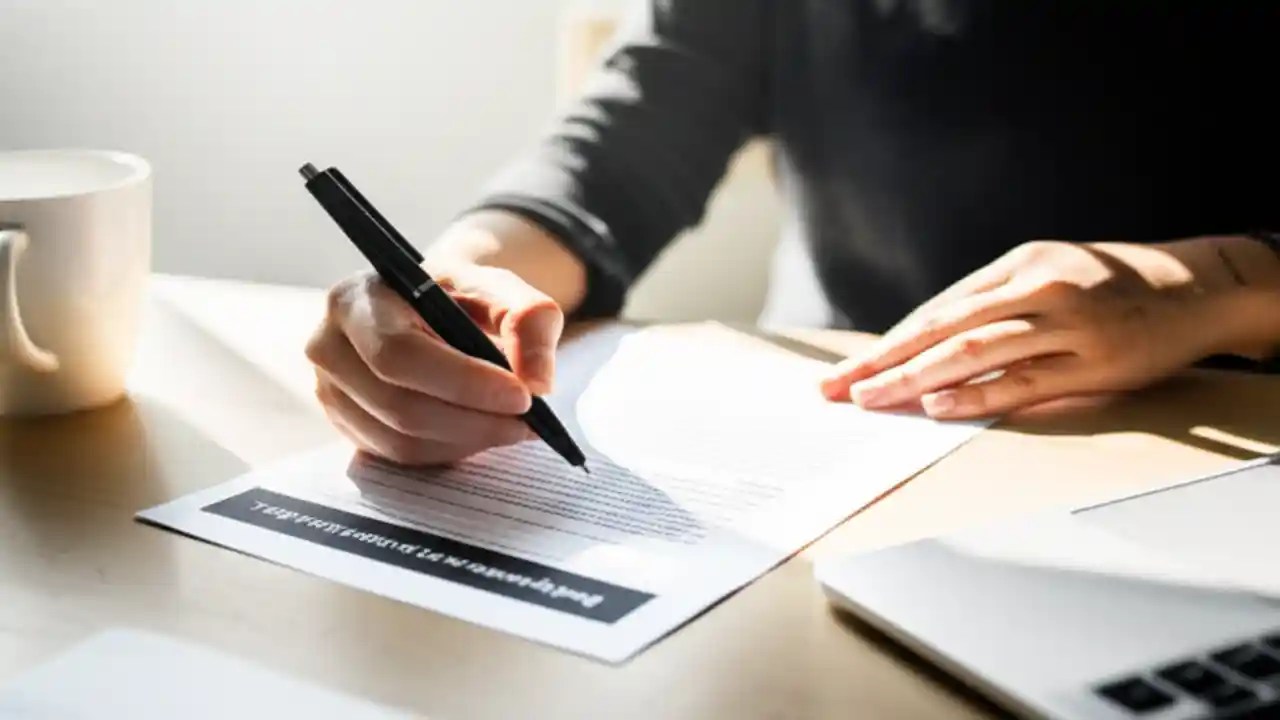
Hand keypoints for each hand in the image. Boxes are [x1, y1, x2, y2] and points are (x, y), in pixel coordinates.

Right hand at [306, 263, 562, 464]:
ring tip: (513, 426)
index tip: (522, 396)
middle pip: (400, 407)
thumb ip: (529, 318)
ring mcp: (330, 393)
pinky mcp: (346, 427)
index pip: (400, 354)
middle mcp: (328, 347)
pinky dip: (449, 450)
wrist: (425, 305)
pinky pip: (400, 457)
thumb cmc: (458, 295)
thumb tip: (538, 382)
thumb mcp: (500, 287)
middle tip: (527, 421)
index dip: (464, 382)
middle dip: (474, 420)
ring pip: (402, 440)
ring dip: (468, 440)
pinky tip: (480, 431)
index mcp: (356, 300)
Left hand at [820, 238, 1266, 419]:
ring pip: (973, 353)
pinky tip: (937, 407)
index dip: (887, 343)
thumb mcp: (1048, 274)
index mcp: (1019, 264)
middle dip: (883, 361)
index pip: (937, 311)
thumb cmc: (1108, 287)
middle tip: (838, 389)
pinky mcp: (1094, 362)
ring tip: (871, 400)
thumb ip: (993, 303)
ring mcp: (1066, 323)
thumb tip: (925, 343)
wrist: (1195, 289)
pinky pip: (1023, 381)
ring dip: (914, 379)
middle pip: (941, 328)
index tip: (847, 370)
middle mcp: (1036, 287)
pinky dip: (977, 395)